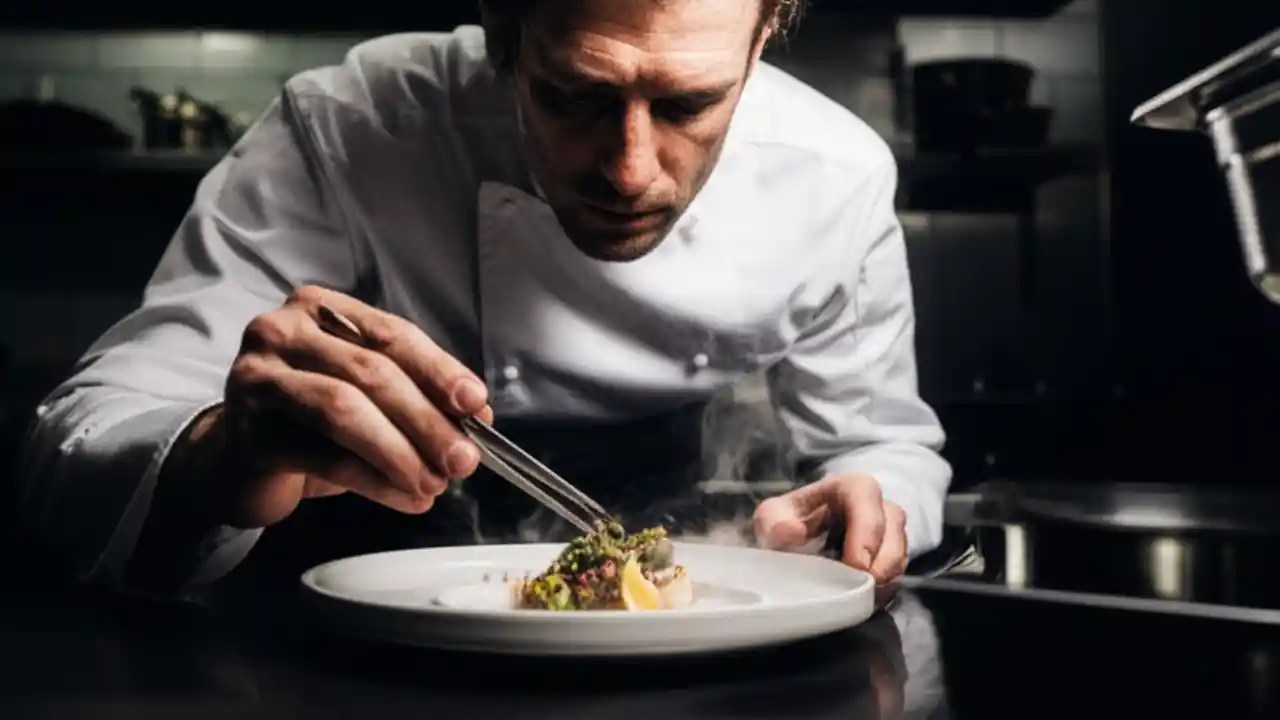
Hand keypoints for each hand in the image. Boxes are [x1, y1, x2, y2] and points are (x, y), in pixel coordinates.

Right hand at [170, 285, 493, 528]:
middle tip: (463, 459)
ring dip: (402, 451)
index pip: (392, 334)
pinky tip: (406, 498)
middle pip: (371, 372)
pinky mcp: (248, 433)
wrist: (238, 461)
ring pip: (345, 410)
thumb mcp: (366, 396)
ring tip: (436, 483)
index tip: (475, 404)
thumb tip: (476, 417)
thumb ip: (416, 394)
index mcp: (319, 308)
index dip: (439, 370)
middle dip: (427, 419)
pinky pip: (325, 457)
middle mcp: (281, 332)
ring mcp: (257, 379)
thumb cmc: (311, 421)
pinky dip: (375, 481)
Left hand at [753, 473, 908, 583]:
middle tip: (865, 587)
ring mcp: (889, 531)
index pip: (865, 495)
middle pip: (892, 526)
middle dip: (882, 560)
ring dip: (885, 577)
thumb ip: (775, 521)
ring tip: (863, 597)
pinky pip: (898, 574)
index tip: (856, 564)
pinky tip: (865, 599)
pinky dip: (884, 589)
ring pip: (899, 552)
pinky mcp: (892, 558)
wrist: (799, 540)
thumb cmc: (790, 522)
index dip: (866, 530)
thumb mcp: (774, 517)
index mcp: (848, 487)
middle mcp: (876, 505)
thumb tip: (791, 532)